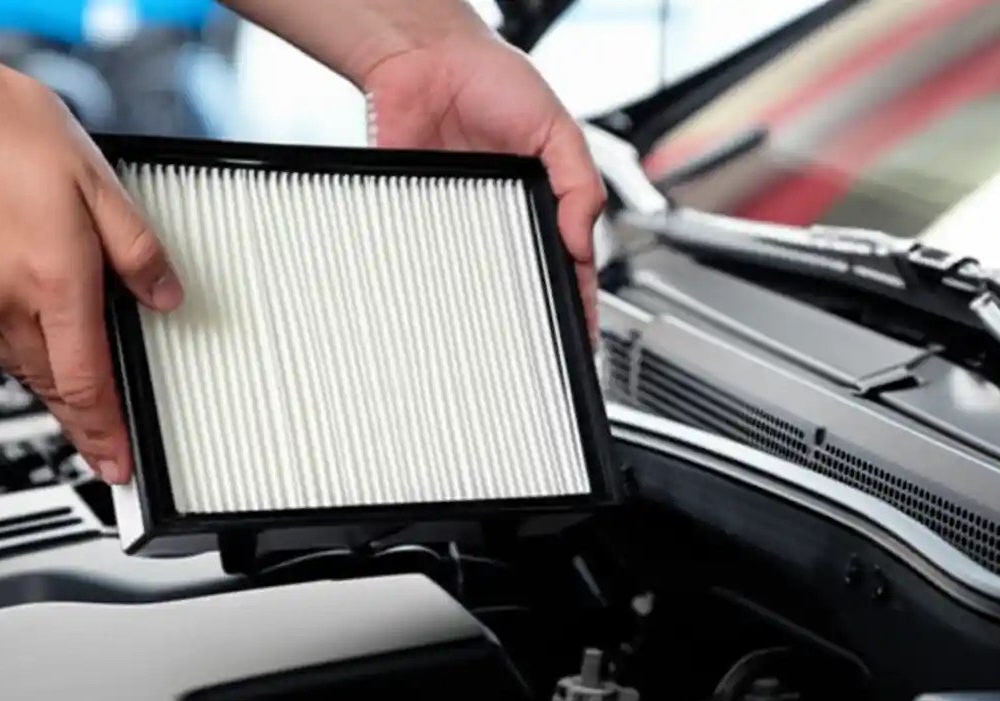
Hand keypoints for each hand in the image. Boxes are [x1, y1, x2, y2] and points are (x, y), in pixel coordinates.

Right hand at [0, 59, 180, 484]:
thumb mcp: (95, 178)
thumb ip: (137, 246)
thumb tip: (166, 294)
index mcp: (55, 280)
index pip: (87, 383)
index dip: (106, 433)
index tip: (118, 466)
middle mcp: (7, 298)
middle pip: (52, 385)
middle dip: (83, 422)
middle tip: (105, 450)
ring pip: (19, 364)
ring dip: (53, 390)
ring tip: (79, 404)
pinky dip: (19, 351)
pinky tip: (33, 340)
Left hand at [362, 32, 605, 328]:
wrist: (426, 58)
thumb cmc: (492, 79)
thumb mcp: (557, 128)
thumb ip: (579, 183)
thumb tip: (583, 243)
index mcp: (541, 198)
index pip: (565, 261)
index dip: (575, 300)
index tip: (581, 335)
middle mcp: (499, 215)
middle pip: (519, 279)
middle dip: (530, 313)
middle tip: (541, 343)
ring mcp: (456, 220)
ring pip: (471, 279)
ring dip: (479, 304)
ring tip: (496, 336)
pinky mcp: (416, 217)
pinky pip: (422, 257)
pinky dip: (427, 277)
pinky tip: (440, 299)